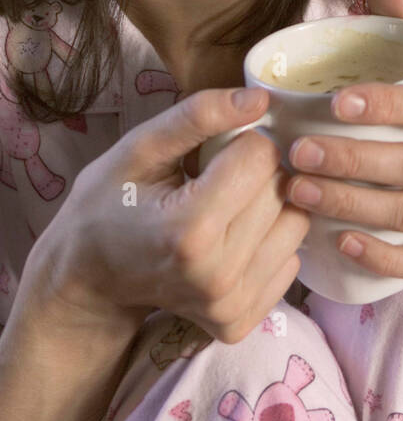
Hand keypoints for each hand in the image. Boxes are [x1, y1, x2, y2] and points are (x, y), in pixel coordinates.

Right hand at [32, 88, 309, 343]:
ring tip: (223, 209)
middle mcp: (217, 275)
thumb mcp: (138, 149)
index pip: (261, 155)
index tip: (209, 154)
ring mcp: (230, 305)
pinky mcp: (241, 322)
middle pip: (280, 189)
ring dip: (269, 206)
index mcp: (190, 229)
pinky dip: (267, 242)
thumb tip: (260, 99)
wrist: (89, 279)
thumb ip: (198, 117)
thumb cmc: (108, 205)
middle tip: (213, 180)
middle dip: (256, 171)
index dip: (239, 141)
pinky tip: (230, 241)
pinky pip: (290, 259)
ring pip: (296, 223)